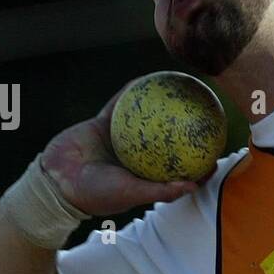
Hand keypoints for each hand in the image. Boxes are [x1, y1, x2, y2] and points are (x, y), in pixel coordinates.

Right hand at [39, 84, 213, 216]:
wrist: (55, 181)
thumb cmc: (95, 193)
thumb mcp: (130, 193)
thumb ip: (159, 190)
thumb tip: (192, 187)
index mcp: (146, 175)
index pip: (180, 168)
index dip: (199, 161)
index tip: (218, 151)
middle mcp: (138, 155)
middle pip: (168, 139)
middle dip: (186, 127)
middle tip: (207, 113)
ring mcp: (122, 138)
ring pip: (147, 117)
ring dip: (162, 103)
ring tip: (179, 87)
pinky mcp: (104, 124)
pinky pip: (122, 104)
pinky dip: (133, 93)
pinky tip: (146, 80)